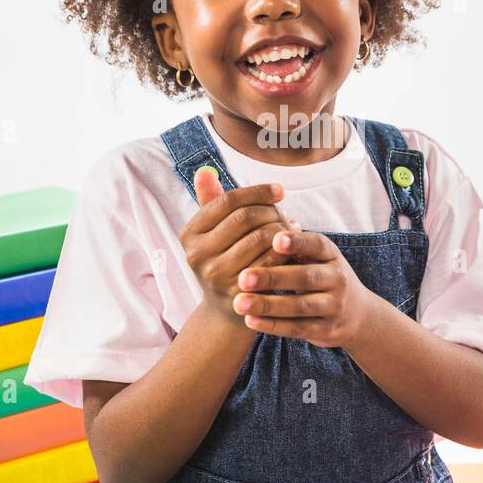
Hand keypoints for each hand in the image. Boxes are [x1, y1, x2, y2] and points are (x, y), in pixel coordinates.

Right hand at [180, 168, 300, 323]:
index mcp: (189, 234)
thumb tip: (204, 172)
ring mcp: (217, 275)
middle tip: (285, 213)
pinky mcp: (239, 292)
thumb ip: (210, 202)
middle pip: (246, 217)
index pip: (227, 201)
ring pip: (262, 237)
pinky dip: (286, 250)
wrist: (227, 310)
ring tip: (291, 228)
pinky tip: (293, 247)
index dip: (257, 191)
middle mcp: (197, 255)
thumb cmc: (224, 260)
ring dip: (282, 228)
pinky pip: (272, 261)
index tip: (280, 190)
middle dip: (272, 211)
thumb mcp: (212, 233)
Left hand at [229, 229, 381, 349]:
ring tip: (239, 303)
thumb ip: (286, 238)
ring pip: (300, 306)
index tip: (275, 238)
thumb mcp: (312, 254)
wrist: (355, 313)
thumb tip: (251, 209)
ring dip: (268, 305)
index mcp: (330, 254)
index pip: (316, 244)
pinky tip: (250, 321)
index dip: (297, 242)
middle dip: (273, 277)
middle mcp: (336, 278)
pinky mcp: (325, 329)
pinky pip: (297, 328)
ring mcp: (333, 306)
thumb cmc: (320, 274)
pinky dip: (273, 326)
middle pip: (305, 277)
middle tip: (243, 277)